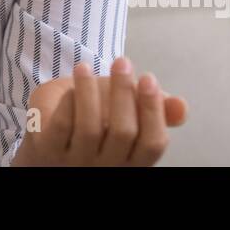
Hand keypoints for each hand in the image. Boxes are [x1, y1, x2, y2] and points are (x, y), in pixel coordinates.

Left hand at [11, 55, 186, 165]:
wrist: (48, 133)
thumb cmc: (95, 121)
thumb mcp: (127, 112)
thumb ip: (155, 110)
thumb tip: (181, 106)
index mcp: (131, 161)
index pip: (153, 144)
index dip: (153, 110)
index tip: (148, 77)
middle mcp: (106, 167)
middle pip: (123, 133)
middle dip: (123, 92)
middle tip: (122, 62)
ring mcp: (76, 162)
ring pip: (90, 129)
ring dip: (89, 91)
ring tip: (85, 66)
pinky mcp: (48, 152)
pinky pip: (60, 127)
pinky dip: (67, 103)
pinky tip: (70, 87)